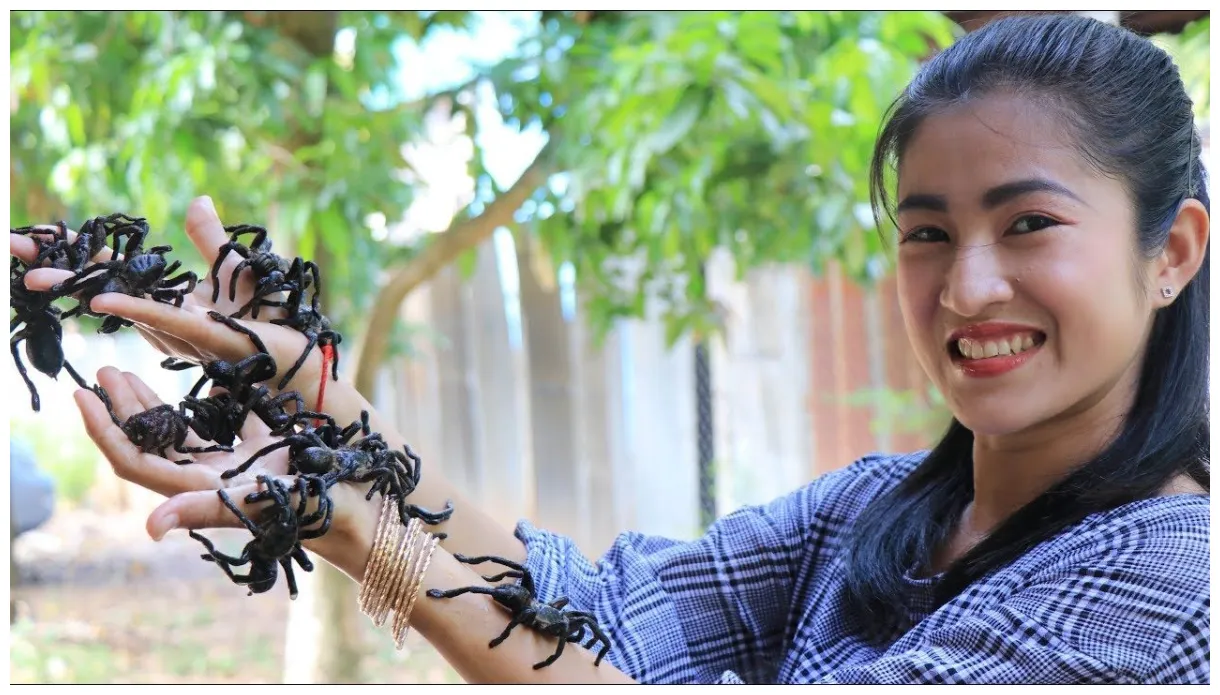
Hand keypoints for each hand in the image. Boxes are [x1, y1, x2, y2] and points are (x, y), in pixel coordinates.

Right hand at [11, 197, 331, 404]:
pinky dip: (129, 307)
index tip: (26, 236)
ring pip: (117, 301)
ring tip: (32, 271)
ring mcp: (174, 327)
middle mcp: (160, 314)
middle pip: (98, 282)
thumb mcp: (236, 270)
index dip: (70, 250)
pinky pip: (159, 319)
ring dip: (75, 283)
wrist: (295, 360)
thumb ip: (209, 240)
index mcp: (164, 296)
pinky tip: (97, 299)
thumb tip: (197, 200)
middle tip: (9, 245)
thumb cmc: (269, 320)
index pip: (107, 268)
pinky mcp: (198, 337)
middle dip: (54, 265)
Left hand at [76, 366, 378, 580]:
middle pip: (149, 444)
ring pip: (178, 434)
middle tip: (101, 369)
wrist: (367, 515)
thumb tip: (149, 528)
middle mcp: (211, 479)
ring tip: (129, 368)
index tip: (82, 391)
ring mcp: (233, 468)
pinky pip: (218, 426)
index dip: (105, 430)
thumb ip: (207, 509)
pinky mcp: (260, 456)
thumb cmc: (321, 508)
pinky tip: (199, 375)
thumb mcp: (267, 501)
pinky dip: (200, 402)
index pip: (135, 462)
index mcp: (204, 490)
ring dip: (151, 403)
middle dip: (120, 409)